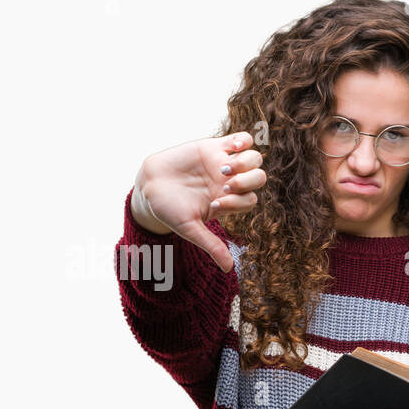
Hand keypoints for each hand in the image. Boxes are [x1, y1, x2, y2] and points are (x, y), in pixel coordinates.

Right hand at [131, 131, 266, 271]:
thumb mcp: (190, 229)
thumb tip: (228, 269)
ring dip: (243, 163)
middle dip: (246, 181)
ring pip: (254, 159)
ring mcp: (224, 163)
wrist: (150, 185)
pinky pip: (241, 139)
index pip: (250, 200)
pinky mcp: (214, 146)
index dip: (237, 202)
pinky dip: (244, 140)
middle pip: (259, 178)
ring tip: (221, 168)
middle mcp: (231, 182)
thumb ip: (211, 245)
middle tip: (224, 184)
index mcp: (229, 201)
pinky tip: (233, 146)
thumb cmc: (170, 210)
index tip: (214, 204)